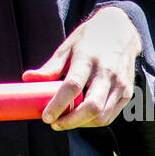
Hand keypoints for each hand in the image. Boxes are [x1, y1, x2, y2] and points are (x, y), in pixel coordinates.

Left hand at [21, 6, 141, 130]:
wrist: (120, 30)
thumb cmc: (88, 40)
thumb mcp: (67, 48)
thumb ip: (50, 67)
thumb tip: (27, 79)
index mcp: (88, 58)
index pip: (73, 86)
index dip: (58, 104)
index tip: (46, 116)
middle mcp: (107, 72)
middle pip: (91, 106)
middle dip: (71, 121)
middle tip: (54, 123)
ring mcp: (120, 83)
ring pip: (102, 116)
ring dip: (81, 124)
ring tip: (66, 121)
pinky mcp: (127, 92)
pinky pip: (110, 116)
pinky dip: (93, 122)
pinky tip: (82, 119)